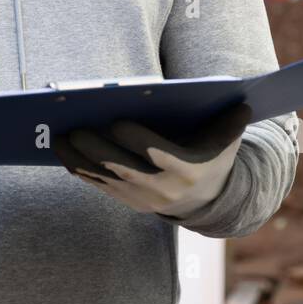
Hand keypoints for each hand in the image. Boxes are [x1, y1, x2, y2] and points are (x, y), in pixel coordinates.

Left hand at [53, 103, 250, 218]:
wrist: (207, 199)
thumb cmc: (213, 156)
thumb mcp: (226, 140)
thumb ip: (230, 122)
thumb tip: (244, 102)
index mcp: (187, 170)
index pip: (157, 154)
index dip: (135, 139)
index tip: (115, 120)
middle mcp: (162, 188)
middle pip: (123, 168)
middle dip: (95, 148)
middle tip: (73, 127)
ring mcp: (142, 198)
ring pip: (105, 178)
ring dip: (78, 159)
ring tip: (58, 137)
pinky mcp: (127, 201)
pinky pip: (99, 185)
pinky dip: (79, 169)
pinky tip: (63, 151)